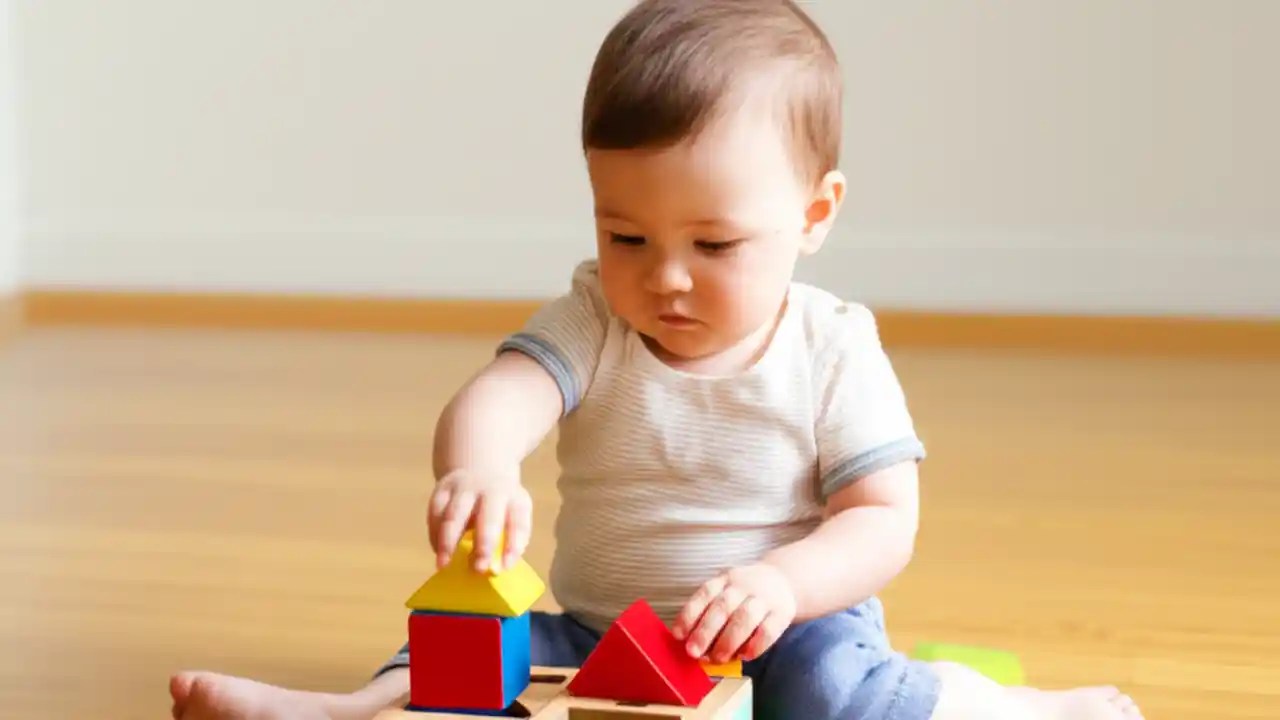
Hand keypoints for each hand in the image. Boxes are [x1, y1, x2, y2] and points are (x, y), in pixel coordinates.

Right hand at [428, 466, 530, 573]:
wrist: (480, 467)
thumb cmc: (500, 506)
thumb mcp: (513, 514)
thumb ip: (509, 540)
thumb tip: (497, 568)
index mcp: (515, 499)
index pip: (518, 523)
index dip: (513, 546)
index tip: (504, 568)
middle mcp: (492, 491)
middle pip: (488, 517)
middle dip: (484, 544)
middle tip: (478, 569)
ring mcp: (466, 487)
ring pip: (454, 514)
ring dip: (448, 541)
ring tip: (443, 565)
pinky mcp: (443, 487)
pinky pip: (436, 511)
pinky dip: (435, 533)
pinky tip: (437, 550)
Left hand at [672, 563, 796, 663]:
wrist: (783, 580)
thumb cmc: (744, 594)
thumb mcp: (724, 592)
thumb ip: (708, 612)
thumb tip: (689, 641)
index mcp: (724, 580)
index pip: (704, 593)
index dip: (690, 614)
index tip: (679, 635)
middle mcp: (743, 586)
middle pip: (723, 606)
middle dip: (706, 631)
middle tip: (693, 652)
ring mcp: (764, 598)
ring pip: (745, 618)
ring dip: (728, 641)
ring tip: (718, 658)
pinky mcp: (782, 613)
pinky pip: (768, 631)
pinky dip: (755, 646)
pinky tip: (744, 656)